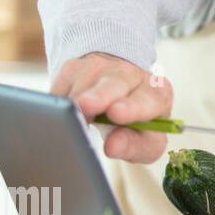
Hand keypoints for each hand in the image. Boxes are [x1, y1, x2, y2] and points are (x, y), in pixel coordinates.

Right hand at [52, 51, 173, 163]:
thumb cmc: (135, 123)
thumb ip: (135, 146)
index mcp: (156, 95)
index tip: (116, 113)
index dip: (132, 107)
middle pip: (114, 84)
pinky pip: (60, 89)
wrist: (118, 94)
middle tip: (85, 105)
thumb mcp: (145, 140)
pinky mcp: (74, 68)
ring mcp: (101, 68)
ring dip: (73, 103)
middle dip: (100, 95)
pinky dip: (58, 106)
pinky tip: (66, 114)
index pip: (148, 100)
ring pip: (82, 84)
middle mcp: (131, 76)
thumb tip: (112, 146)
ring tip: (69, 119)